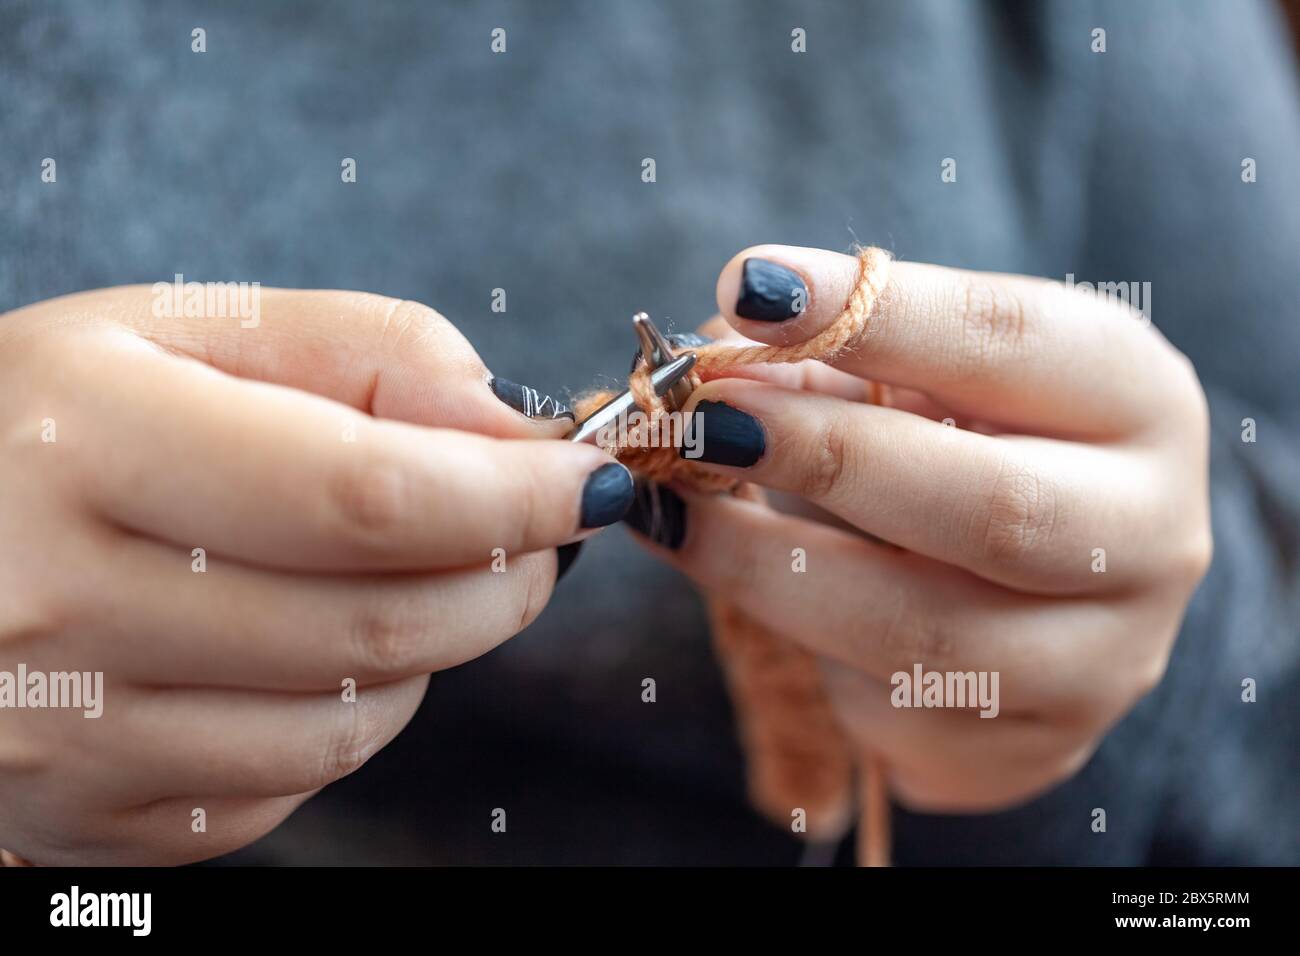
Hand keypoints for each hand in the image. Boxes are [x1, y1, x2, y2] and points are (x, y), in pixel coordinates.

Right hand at [0, 285, 630, 862]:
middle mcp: (58, 605)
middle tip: (533, 526)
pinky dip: (350, 712)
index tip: (586, 482)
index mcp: (84, 441)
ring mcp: (67, 735)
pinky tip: (312, 644)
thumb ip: (365, 352)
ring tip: (406, 573)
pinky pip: (291, 785)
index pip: (363, 496)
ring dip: (433, 645)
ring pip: (351, 723)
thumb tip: (511, 426)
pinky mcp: (90, 817)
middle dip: (504, 574)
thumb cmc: (60, 422)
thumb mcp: (187, 331)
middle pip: (376, 625)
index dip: (510, 494)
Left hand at [626, 245, 1211, 810]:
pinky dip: (797, 645)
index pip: (1010, 343)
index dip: (872, 314)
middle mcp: (1151, 537)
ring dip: (768, 568)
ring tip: (675, 509)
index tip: (751, 285)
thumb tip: (710, 363)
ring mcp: (1101, 662)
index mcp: (1135, 402)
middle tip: (706, 418)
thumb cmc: (970, 446)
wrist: (1048, 585)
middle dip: (824, 457)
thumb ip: (836, 365)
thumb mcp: (929, 381)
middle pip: (989, 509)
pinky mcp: (1030, 750)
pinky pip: (892, 711)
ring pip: (923, 634)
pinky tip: (745, 589)